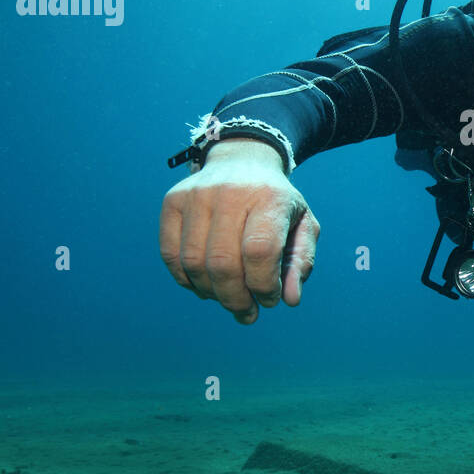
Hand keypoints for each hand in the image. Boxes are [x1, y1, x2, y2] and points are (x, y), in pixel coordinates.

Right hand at [159, 138, 318, 323]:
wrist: (243, 160)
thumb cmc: (276, 203)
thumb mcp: (302, 226)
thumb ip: (300, 263)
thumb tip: (289, 300)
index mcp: (269, 196)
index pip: (260, 251)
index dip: (263, 286)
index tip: (270, 299)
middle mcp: (230, 192)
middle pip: (223, 263)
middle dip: (236, 299)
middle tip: (247, 312)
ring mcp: (196, 195)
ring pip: (194, 263)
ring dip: (212, 293)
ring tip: (229, 299)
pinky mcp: (173, 202)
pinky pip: (171, 255)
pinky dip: (186, 280)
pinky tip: (206, 287)